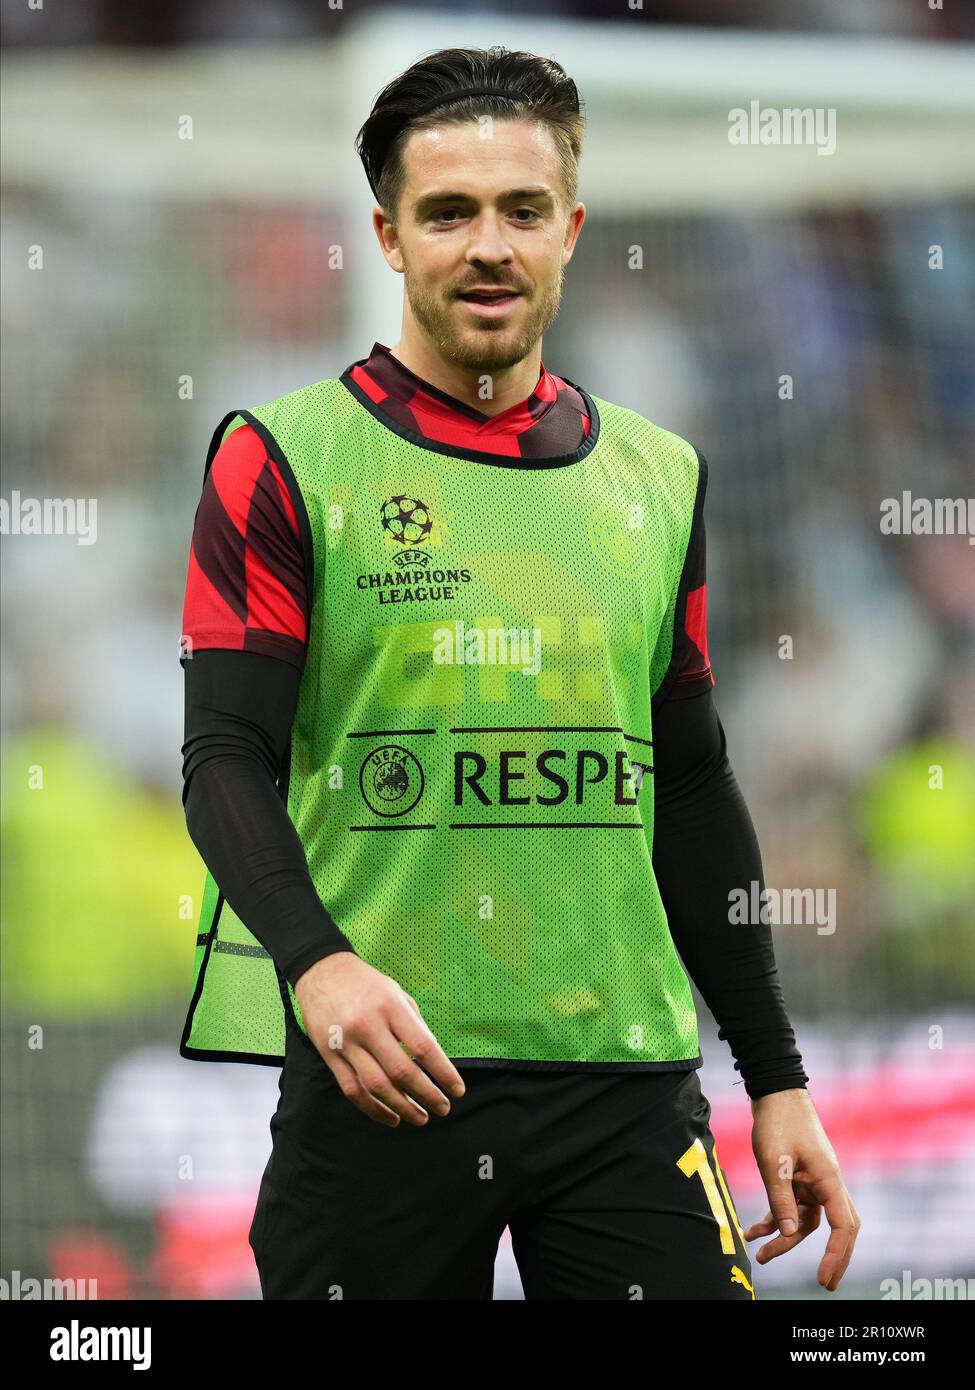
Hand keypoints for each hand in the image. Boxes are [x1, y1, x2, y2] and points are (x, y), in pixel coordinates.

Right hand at [293, 952, 465, 1127]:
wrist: (322, 973)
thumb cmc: (367, 984)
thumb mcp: (397, 994)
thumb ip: (415, 1026)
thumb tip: (434, 1062)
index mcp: (390, 1007)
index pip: (423, 1047)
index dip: (443, 1073)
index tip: (457, 1090)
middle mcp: (368, 1026)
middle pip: (402, 1071)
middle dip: (427, 1095)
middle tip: (443, 1109)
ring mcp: (346, 1043)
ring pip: (377, 1086)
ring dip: (403, 1108)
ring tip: (421, 1118)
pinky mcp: (330, 1056)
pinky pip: (353, 1090)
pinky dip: (373, 1109)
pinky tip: (391, 1117)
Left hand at [746, 1088, 859, 1291]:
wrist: (774, 1092)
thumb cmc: (778, 1122)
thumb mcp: (774, 1162)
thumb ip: (782, 1199)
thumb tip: (790, 1234)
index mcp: (829, 1180)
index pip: (843, 1227)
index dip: (836, 1255)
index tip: (824, 1278)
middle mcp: (827, 1184)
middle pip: (837, 1229)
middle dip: (831, 1257)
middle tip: (824, 1284)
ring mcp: (814, 1181)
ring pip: (808, 1221)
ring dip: (787, 1240)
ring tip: (761, 1257)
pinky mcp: (799, 1178)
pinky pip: (792, 1208)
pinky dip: (776, 1220)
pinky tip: (754, 1231)